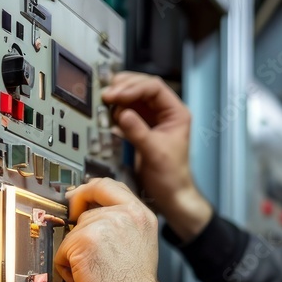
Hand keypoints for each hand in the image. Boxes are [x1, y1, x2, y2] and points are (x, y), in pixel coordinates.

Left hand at [54, 179, 161, 281]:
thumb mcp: (140, 244)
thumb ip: (123, 224)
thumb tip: (96, 216)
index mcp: (141, 215)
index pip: (111, 186)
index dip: (90, 190)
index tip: (78, 198)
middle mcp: (126, 215)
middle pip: (88, 206)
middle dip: (79, 226)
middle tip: (79, 242)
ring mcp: (105, 224)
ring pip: (74, 229)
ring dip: (76, 251)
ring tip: (92, 270)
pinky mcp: (84, 239)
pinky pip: (63, 249)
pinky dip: (67, 266)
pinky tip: (84, 276)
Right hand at [102, 72, 211, 239]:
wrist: (170, 195)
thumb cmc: (172, 177)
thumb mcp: (154, 153)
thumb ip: (138, 132)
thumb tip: (122, 114)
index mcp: (176, 113)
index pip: (154, 88)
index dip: (134, 87)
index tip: (116, 95)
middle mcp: (165, 112)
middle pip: (142, 87)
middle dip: (124, 88)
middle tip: (106, 95)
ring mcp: (152, 119)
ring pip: (133, 98)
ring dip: (118, 98)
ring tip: (105, 103)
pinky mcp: (141, 127)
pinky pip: (126, 111)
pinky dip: (115, 110)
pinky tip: (108, 114)